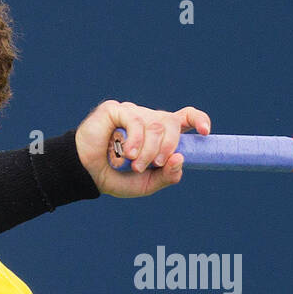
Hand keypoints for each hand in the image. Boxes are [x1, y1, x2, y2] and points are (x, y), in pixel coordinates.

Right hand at [74, 101, 210, 197]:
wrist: (87, 174)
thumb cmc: (116, 177)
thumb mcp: (147, 183)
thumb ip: (167, 175)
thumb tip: (181, 158)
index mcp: (160, 134)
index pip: (185, 118)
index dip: (198, 120)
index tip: (205, 132)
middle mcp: (149, 119)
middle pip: (172, 123)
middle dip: (168, 147)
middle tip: (155, 164)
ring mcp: (133, 112)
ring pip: (155, 124)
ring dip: (148, 149)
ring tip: (135, 164)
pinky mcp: (116, 109)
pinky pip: (136, 120)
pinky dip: (135, 140)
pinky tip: (127, 153)